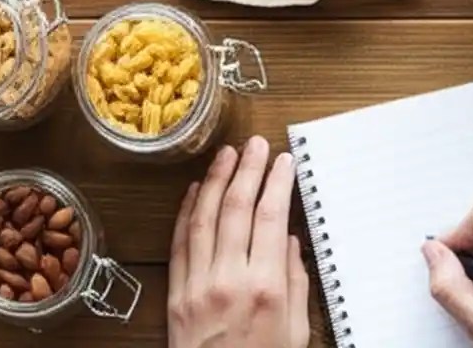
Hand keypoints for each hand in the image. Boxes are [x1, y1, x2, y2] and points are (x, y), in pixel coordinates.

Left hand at [167, 136, 310, 347]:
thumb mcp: (296, 332)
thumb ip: (296, 283)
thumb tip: (291, 242)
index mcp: (266, 288)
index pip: (271, 218)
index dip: (277, 183)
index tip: (284, 162)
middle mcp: (229, 280)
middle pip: (237, 209)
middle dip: (248, 170)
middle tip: (256, 145)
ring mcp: (198, 286)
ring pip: (204, 218)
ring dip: (216, 181)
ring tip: (226, 155)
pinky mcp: (176, 296)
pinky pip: (179, 243)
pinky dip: (186, 212)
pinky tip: (196, 190)